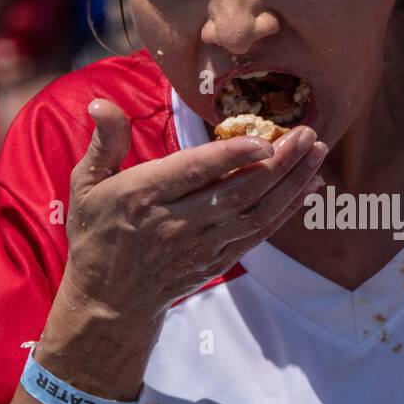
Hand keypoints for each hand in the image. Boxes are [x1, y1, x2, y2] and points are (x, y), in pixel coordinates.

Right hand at [58, 98, 326, 320]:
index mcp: (141, 197)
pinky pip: (259, 233)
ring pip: (255, 213)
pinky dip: (286, 211)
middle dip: (278, 163)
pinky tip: (307, 188)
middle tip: (307, 134)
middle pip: (236, 192)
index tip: (263, 139)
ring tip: (317, 153)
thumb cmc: (98, 233)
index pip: (193, 172)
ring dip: (291, 184)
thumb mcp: (86, 185)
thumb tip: (101, 102)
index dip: (230, 156)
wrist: (110, 301)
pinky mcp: (218, 260)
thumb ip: (103, 142)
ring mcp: (200, 245)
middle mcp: (175, 223)